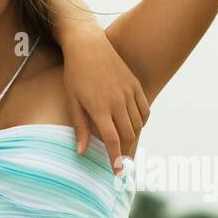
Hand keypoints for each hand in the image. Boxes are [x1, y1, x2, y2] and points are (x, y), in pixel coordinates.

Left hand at [61, 30, 149, 170]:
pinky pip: (144, 109)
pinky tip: (135, 128)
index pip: (113, 140)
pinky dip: (142, 122)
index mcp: (99, 107)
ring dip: (134, 139)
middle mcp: (117, 101)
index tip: (117, 172)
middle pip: (128, 135)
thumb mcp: (72, 100)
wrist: (88, 44)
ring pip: (138, 124)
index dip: (116, 159)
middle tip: (122, 165)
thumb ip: (79, 127)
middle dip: (126, 153)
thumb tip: (82, 152)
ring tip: (128, 149)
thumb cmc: (75, 73)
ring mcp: (128, 92)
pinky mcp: (135, 85)